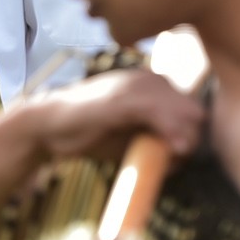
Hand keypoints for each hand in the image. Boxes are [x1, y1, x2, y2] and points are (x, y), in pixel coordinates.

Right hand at [25, 68, 203, 163]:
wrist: (46, 126)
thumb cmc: (86, 133)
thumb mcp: (128, 138)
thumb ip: (155, 140)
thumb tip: (184, 156)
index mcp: (152, 86)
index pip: (191, 108)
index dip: (191, 133)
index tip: (179, 155)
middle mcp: (148, 79)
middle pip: (194, 110)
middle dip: (192, 137)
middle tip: (177, 159)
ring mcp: (135, 86)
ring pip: (183, 110)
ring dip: (185, 137)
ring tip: (175, 156)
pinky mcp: (121, 98)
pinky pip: (159, 112)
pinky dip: (170, 130)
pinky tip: (174, 147)